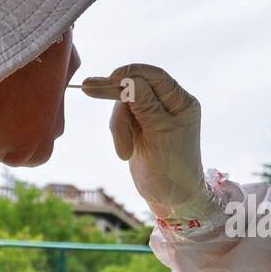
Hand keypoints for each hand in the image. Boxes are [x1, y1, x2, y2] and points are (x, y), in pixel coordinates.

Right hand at [80, 65, 213, 221]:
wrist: (170, 198)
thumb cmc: (172, 168)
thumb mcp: (159, 133)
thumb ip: (144, 104)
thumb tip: (128, 78)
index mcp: (182, 102)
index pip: (155, 76)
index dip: (132, 73)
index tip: (111, 78)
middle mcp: (168, 104)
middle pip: (135, 87)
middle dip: (116, 96)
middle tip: (87, 88)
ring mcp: (152, 115)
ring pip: (124, 104)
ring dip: (119, 126)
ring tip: (124, 151)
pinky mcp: (138, 127)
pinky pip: (120, 119)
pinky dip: (118, 132)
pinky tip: (125, 152)